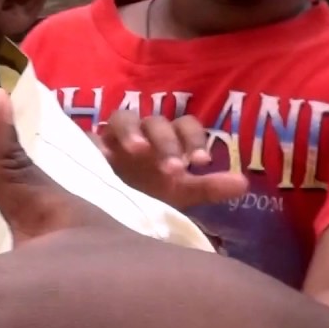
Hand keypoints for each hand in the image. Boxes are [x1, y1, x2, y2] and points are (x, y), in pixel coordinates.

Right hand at [95, 111, 247, 209]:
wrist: (108, 209)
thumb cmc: (147, 195)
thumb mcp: (179, 194)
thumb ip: (208, 187)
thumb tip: (243, 183)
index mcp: (166, 140)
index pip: (184, 125)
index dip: (193, 138)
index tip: (199, 162)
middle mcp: (141, 133)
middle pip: (156, 122)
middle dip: (167, 142)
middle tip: (172, 169)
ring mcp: (111, 137)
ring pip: (123, 118)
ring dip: (132, 131)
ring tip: (137, 150)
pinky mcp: (85, 147)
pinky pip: (88, 136)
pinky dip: (95, 142)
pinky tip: (100, 156)